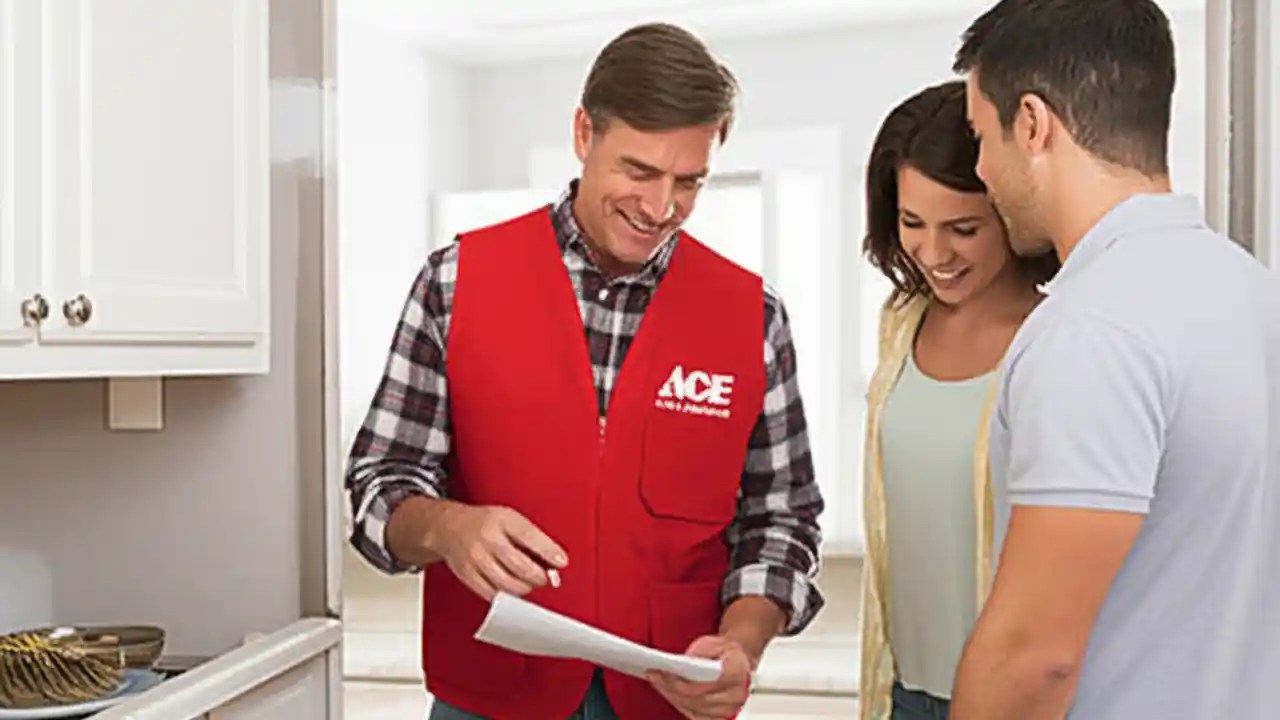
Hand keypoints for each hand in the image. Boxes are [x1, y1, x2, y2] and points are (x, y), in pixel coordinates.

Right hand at [429, 503, 567, 600]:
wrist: (449, 527)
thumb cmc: (485, 523)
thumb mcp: (509, 518)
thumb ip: (531, 537)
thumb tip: (554, 559)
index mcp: (502, 520)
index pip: (529, 536)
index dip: (548, 551)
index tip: (562, 562)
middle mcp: (487, 538)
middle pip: (519, 566)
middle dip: (538, 576)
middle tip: (545, 578)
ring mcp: (475, 558)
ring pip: (507, 584)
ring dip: (524, 588)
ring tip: (529, 583)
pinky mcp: (468, 575)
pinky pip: (492, 593)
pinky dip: (506, 595)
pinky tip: (511, 589)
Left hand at [646, 636, 751, 719]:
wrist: (737, 661)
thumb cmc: (724, 651)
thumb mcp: (712, 641)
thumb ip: (700, 651)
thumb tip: (685, 661)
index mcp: (737, 672)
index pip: (707, 683)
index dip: (682, 681)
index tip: (664, 673)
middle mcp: (736, 694)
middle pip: (698, 698)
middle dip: (672, 688)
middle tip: (654, 676)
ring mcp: (729, 709)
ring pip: (694, 709)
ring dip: (672, 697)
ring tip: (657, 683)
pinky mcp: (720, 717)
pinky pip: (696, 716)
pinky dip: (680, 705)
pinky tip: (668, 694)